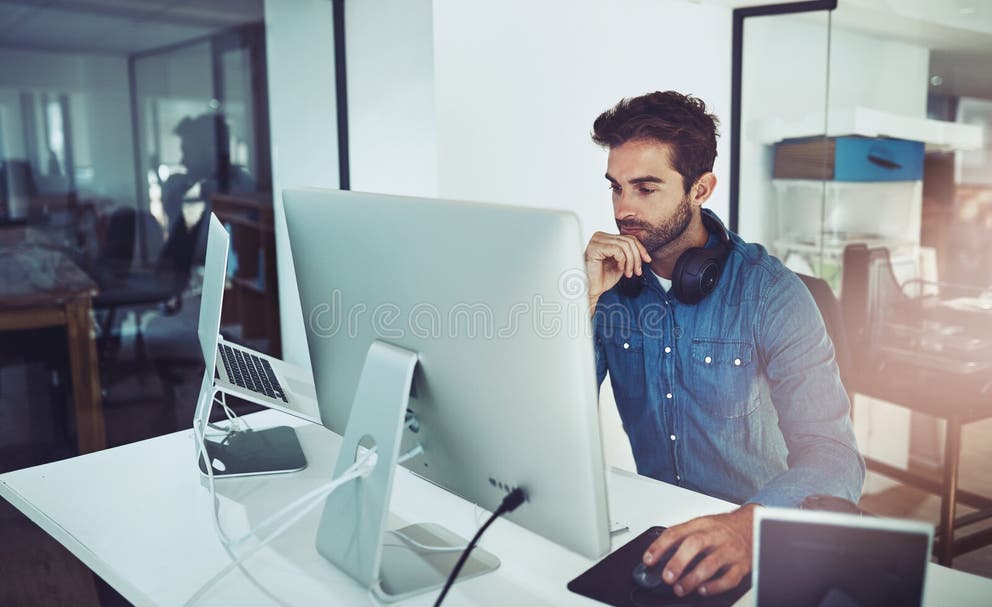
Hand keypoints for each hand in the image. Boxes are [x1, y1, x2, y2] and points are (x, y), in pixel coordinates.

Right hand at [584, 231, 650, 304]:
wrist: (593, 290)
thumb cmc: (604, 278)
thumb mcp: (622, 263)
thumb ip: (630, 254)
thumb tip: (644, 251)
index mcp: (606, 238)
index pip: (629, 238)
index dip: (641, 249)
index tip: (647, 260)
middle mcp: (600, 236)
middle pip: (628, 241)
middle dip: (637, 257)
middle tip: (637, 271)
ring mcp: (596, 241)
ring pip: (624, 245)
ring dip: (631, 261)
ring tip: (629, 273)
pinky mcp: (594, 248)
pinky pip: (617, 250)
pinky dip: (622, 261)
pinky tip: (620, 269)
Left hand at [643, 504, 758, 597]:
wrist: (752, 525)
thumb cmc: (723, 528)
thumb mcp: (701, 525)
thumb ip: (682, 537)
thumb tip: (658, 554)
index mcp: (701, 524)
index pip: (676, 532)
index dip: (659, 546)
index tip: (648, 560)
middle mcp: (715, 536)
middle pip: (694, 545)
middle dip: (678, 562)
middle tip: (666, 576)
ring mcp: (729, 550)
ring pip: (711, 564)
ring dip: (693, 578)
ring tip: (680, 588)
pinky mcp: (741, 565)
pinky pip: (729, 578)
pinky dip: (715, 586)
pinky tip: (703, 590)